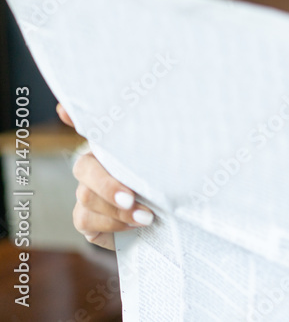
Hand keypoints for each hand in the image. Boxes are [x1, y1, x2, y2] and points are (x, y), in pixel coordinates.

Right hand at [57, 103, 155, 250]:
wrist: (164, 221)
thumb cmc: (166, 185)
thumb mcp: (168, 164)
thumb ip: (163, 145)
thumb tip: (176, 131)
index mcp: (112, 149)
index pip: (91, 128)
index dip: (73, 116)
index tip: (65, 109)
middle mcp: (93, 168)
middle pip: (84, 167)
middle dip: (108, 185)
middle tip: (129, 199)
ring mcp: (86, 193)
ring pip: (87, 198)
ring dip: (118, 211)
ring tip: (147, 217)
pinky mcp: (85, 219)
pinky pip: (86, 220)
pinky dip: (113, 225)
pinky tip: (135, 226)